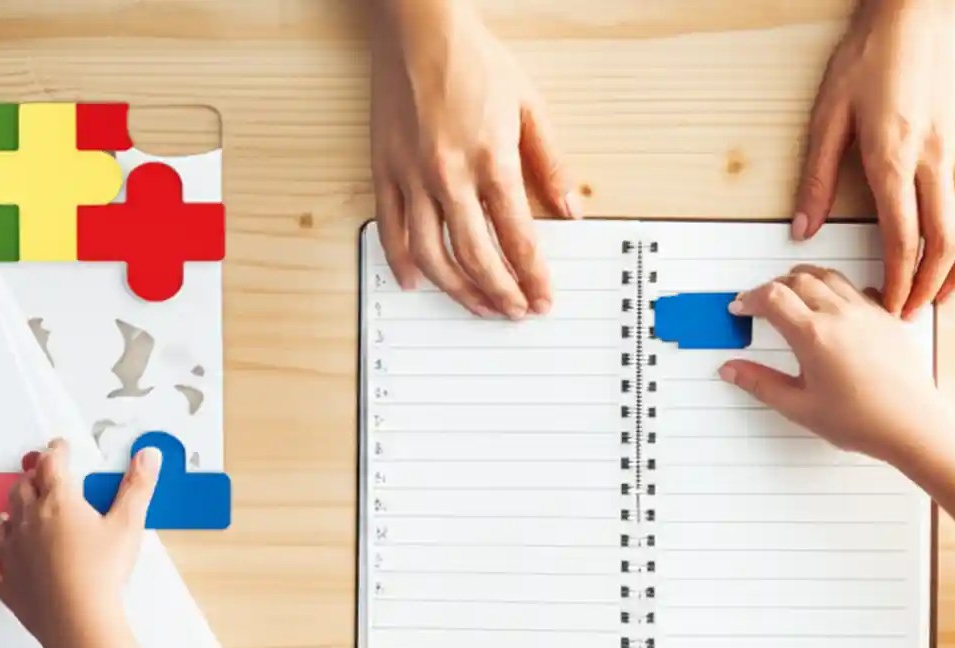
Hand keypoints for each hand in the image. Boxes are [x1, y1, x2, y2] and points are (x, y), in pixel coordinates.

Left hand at [0, 440, 159, 645]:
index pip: (53, 465)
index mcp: (60, 503)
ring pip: (3, 516)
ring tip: (17, 502)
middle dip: (34, 475)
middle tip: (42, 471)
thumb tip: (146, 456)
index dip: (57, 451)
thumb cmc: (101, 574)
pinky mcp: (3, 575)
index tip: (60, 446)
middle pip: (24, 487)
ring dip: (11, 505)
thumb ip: (138, 486)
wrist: (77, 619)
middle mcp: (29, 520)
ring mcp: (12, 548)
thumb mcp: (129, 524)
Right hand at [371, 0, 580, 318]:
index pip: (517, 237)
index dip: (533, 275)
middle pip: (477, 256)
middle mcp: (449, 174)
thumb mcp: (529, 106)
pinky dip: (403, 261)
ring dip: (458, 289)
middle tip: (516, 311)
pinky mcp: (383, 169)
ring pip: (433, 253)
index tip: (543, 298)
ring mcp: (411, 175)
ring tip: (478, 305)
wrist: (419, 27)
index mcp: (491, 159)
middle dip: (501, 292)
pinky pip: (390, 228)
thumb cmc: (473, 60)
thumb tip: (571, 209)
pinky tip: (418, 281)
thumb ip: (551, 163)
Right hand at [717, 266, 951, 462]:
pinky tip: (834, 305)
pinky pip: (857, 288)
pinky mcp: (885, 319)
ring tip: (793, 293)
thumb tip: (733, 370)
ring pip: (828, 276)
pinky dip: (836, 289)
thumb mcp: (799, 407)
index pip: (772, 298)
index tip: (742, 309)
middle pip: (797, 279)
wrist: (913, 424)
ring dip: (803, 279)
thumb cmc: (863, 420)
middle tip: (762, 303)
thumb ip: (761, 384)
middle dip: (772, 286)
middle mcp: (839, 315)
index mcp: (813, 335)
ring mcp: (865, 313)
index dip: (750, 299)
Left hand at [793, 0, 954, 318]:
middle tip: (914, 310)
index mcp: (893, 156)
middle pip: (943, 240)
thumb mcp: (829, 114)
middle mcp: (935, 158)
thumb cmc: (870, 55)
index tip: (890, 303)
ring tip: (947, 294)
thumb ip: (818, 176)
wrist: (918, 11)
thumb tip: (803, 227)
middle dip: (929, 285)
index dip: (898, 278)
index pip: (901, 236)